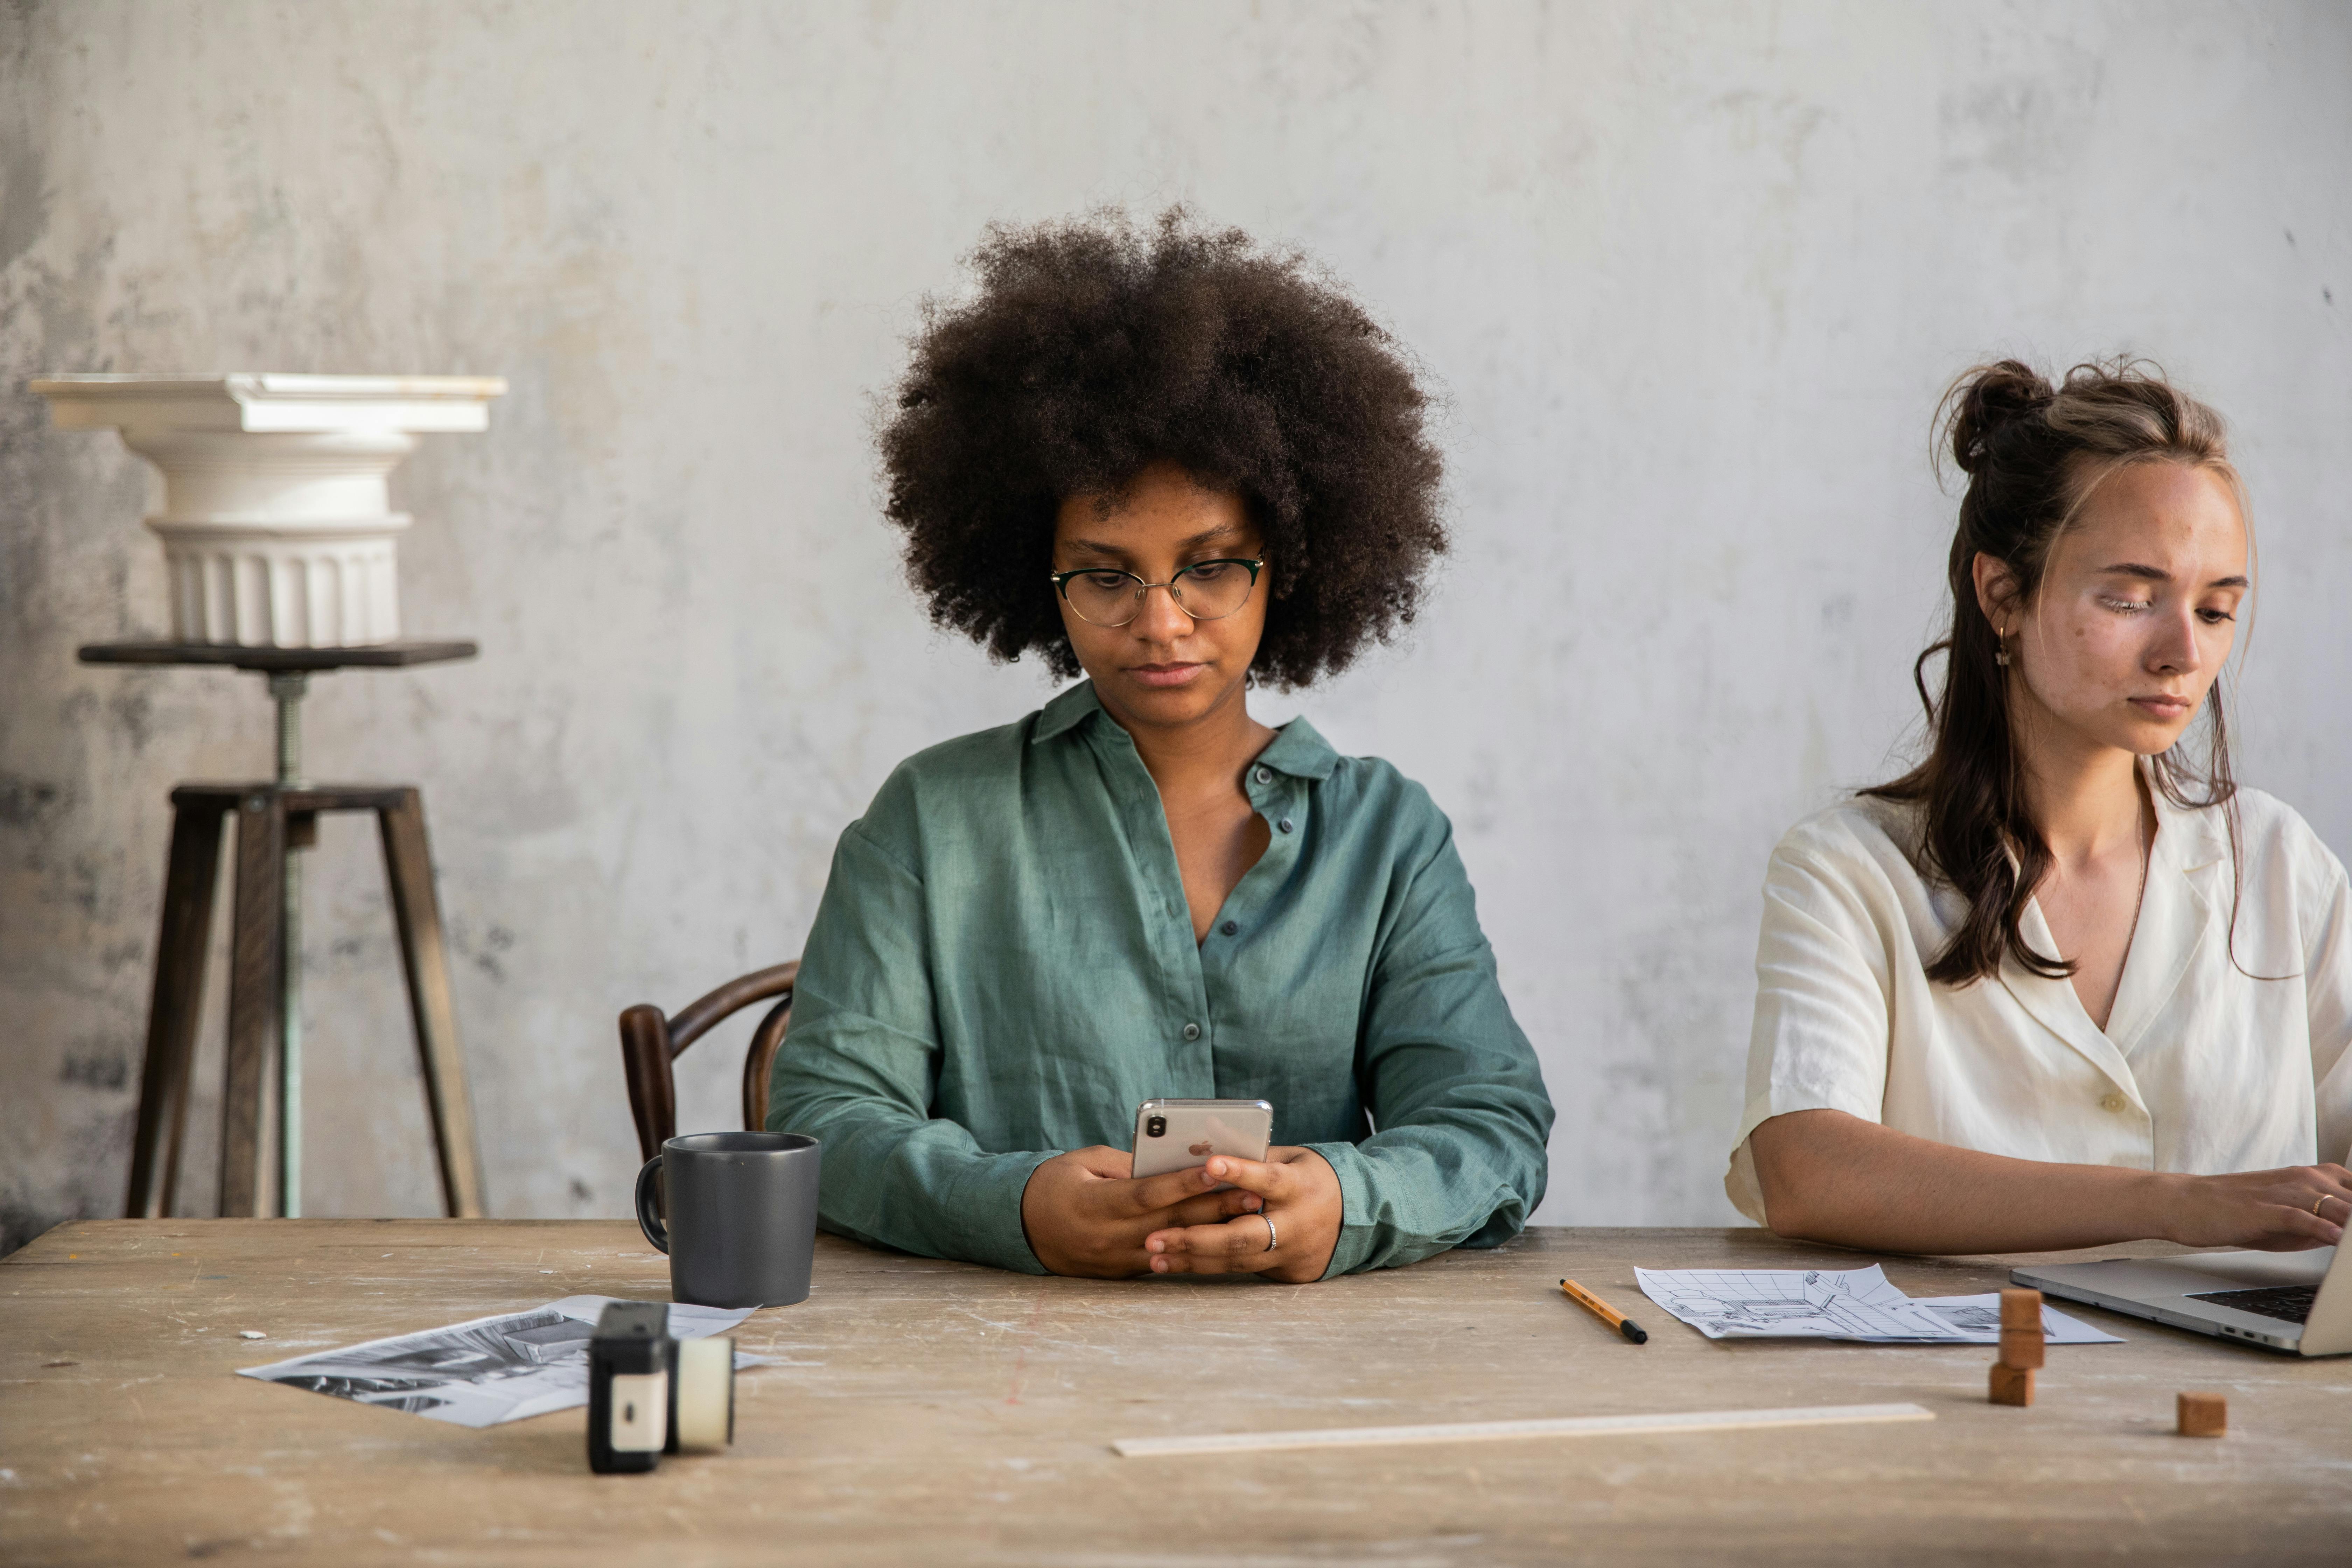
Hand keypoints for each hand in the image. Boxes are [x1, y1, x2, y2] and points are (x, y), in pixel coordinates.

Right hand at [1020, 1145, 1263, 1277]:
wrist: (1019, 1228)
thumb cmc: (1053, 1185)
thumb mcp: (1082, 1162)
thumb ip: (1124, 1164)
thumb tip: (1168, 1161)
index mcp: (1094, 1204)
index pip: (1148, 1192)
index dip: (1185, 1182)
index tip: (1219, 1167)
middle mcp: (1107, 1237)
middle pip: (1170, 1222)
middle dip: (1213, 1207)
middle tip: (1252, 1193)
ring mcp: (1114, 1260)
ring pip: (1172, 1246)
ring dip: (1212, 1231)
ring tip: (1247, 1216)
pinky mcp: (1119, 1273)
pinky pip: (1162, 1263)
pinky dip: (1191, 1249)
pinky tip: (1221, 1239)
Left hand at [1143, 1146, 1341, 1283]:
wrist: (1356, 1218)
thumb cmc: (1308, 1178)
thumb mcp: (1291, 1159)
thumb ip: (1254, 1157)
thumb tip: (1204, 1150)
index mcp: (1299, 1186)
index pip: (1268, 1179)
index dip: (1240, 1173)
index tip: (1208, 1165)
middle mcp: (1296, 1224)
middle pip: (1242, 1235)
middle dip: (1195, 1238)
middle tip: (1154, 1237)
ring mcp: (1292, 1253)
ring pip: (1236, 1261)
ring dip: (1191, 1259)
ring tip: (1155, 1256)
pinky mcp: (1287, 1273)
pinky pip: (1242, 1271)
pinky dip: (1208, 1267)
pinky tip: (1178, 1264)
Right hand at [2156, 1163, 2351, 1250]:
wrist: (2186, 1202)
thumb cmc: (2238, 1212)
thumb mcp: (2292, 1217)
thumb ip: (2327, 1223)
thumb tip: (2347, 1237)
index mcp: (2316, 1177)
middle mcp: (2307, 1178)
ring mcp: (2287, 1192)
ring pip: (2340, 1207)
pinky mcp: (2266, 1209)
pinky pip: (2305, 1218)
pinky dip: (2327, 1230)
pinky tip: (2338, 1241)